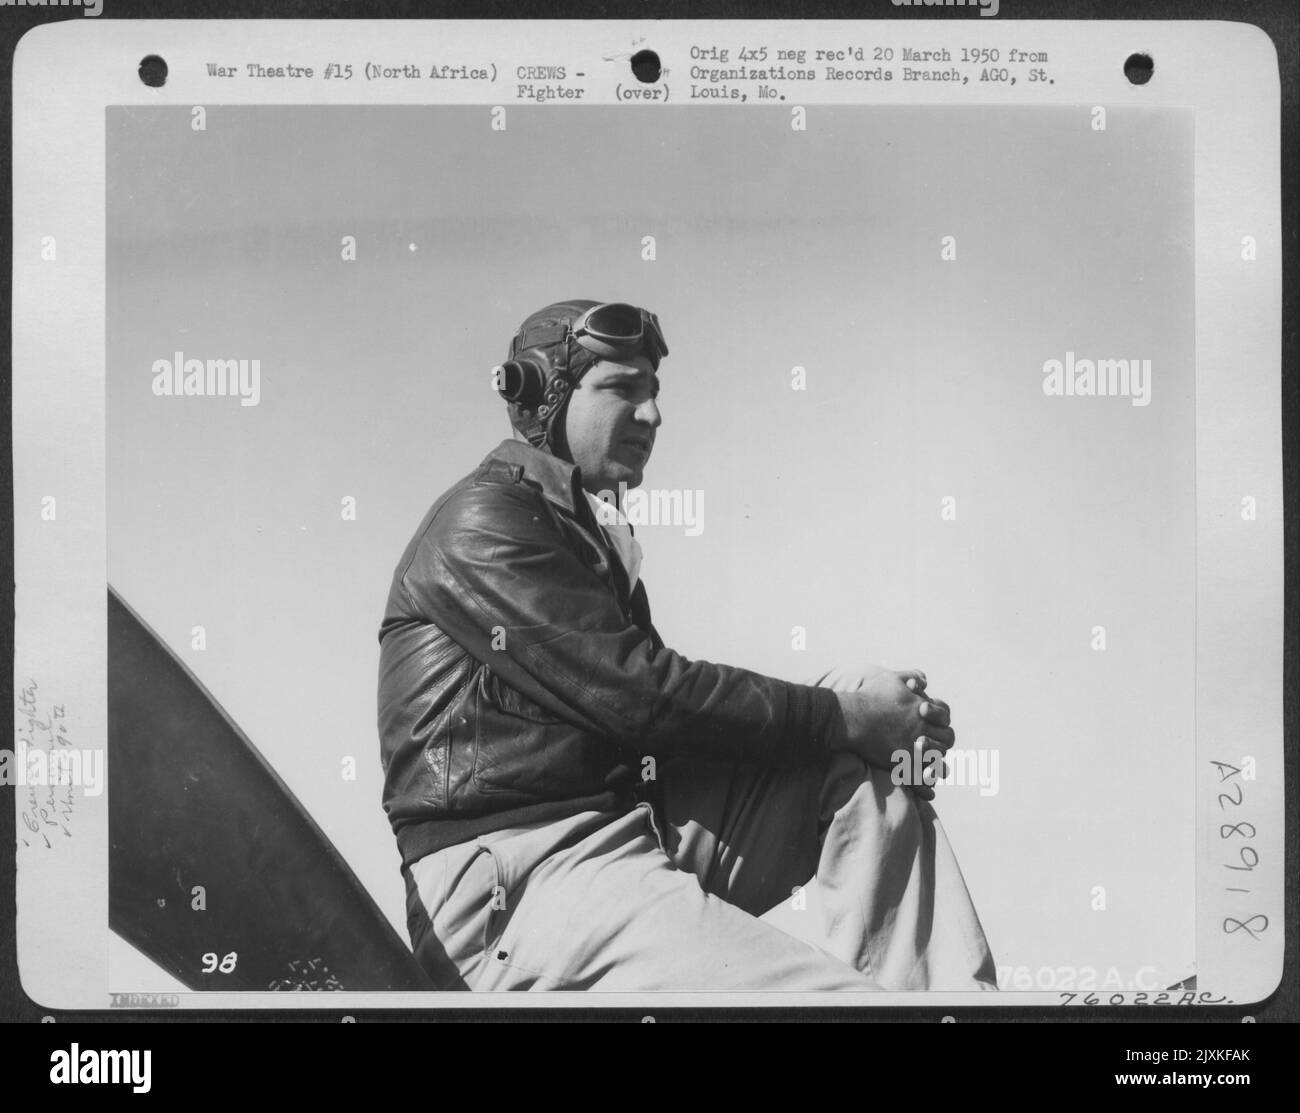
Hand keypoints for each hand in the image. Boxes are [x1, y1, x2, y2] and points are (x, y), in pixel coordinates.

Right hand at [828, 668, 954, 800]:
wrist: (852, 717)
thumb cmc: (870, 697)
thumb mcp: (891, 679)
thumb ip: (910, 676)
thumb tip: (924, 679)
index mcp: (922, 708)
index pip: (945, 716)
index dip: (941, 719)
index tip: (932, 722)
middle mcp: (923, 728)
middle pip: (946, 739)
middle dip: (942, 742)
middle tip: (933, 746)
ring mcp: (915, 746)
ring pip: (937, 760)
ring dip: (939, 766)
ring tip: (938, 771)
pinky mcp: (903, 762)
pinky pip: (921, 778)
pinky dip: (927, 788)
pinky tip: (930, 793)